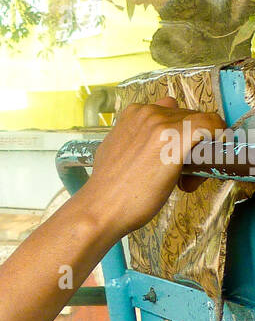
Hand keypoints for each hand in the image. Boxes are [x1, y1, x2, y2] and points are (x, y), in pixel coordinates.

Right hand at [80, 96, 226, 240]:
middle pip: (188, 118)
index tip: (177, 156)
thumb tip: (149, 142)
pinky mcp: (177, 139)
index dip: (178, 134)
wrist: (102, 208)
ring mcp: (162, 124)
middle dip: (190, 142)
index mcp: (133, 114)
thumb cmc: (109, 189)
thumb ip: (134, 140)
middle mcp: (148, 113)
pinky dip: (218, 137)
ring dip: (200, 148)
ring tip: (184, 179)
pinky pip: (212, 125)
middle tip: (181, 174)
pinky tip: (208, 160)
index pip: (171, 111)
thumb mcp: (115, 152)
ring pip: (201, 123)